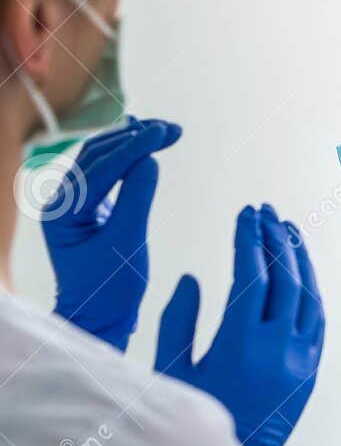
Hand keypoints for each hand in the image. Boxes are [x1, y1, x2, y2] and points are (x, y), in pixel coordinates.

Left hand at [44, 118, 181, 350]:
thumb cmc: (112, 287)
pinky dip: (127, 155)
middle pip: (97, 154)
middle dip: (136, 137)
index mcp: (63, 213)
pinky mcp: (85, 206)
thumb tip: (150, 160)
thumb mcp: (128, 242)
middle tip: (173, 129)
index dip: (137, 146)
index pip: (102, 167)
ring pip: (99, 157)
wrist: (99, 315)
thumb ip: (136, 198)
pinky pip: (104, 170)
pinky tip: (146, 144)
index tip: (167, 132)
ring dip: (132, 141)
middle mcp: (60, 203)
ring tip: (166, 131)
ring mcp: (71, 203)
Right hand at [156, 205, 323, 445]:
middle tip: (265, 213)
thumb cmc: (196, 420)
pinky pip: (319, 320)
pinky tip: (302, 272)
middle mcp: (277, 346)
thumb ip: (179, 320)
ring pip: (308, 295)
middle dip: (274, 239)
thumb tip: (191, 278)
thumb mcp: (173, 370)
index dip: (249, 240)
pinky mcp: (312, 369)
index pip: (251, 275)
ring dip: (299, 259)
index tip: (246, 215)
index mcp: (239, 343)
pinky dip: (311, 290)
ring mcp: (300, 357)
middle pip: (284, 278)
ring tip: (287, 230)